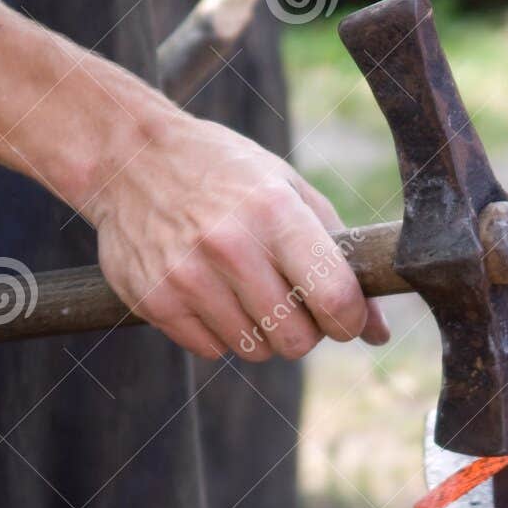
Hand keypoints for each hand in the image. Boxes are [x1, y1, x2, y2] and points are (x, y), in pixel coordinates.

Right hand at [86, 112, 388, 360]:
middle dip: (306, 331)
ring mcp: (188, 276)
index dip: (350, 321)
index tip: (346, 317)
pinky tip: (211, 293)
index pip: (334, 299)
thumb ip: (341, 255)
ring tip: (248, 291)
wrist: (128, 157)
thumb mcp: (289, 189)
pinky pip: (212, 350)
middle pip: (297, 339)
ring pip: (256, 350)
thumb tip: (379, 331)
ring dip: (263, 333)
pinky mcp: (156, 301)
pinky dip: (221, 333)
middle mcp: (230, 245)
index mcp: (274, 212)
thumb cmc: (225, 173)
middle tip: (293, 303)